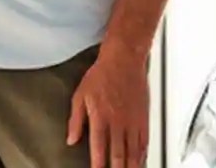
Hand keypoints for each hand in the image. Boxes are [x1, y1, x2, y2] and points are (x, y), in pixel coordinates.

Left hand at [67, 48, 149, 167]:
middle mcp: (118, 121)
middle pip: (118, 154)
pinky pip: (144, 139)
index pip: (99, 149)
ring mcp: (132, 120)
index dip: (98, 165)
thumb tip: (71, 139)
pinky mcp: (143, 116)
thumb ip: (75, 120)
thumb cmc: (102, 74)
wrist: (124, 59)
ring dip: (131, 165)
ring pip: (133, 150)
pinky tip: (140, 159)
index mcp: (100, 117)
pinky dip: (142, 153)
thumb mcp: (80, 95)